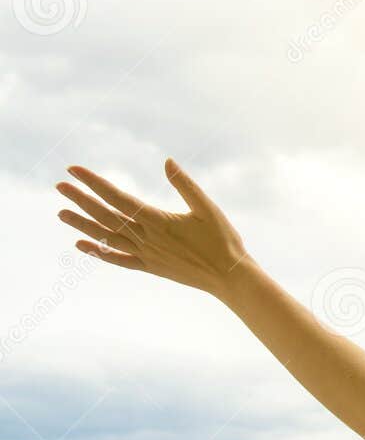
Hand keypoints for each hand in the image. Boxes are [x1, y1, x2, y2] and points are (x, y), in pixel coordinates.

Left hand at [56, 159, 249, 292]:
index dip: (94, 182)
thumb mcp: (208, 208)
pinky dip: (99, 252)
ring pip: (107, 237)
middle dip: (81, 200)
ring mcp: (147, 255)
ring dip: (83, 224)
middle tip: (60, 186)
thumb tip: (167, 161)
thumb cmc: (224, 241)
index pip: (118, 197)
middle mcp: (147, 238)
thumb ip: (186, 185)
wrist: (230, 278)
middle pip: (106, 216)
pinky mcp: (151, 267)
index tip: (74, 170)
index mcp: (158, 221)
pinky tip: (81, 245)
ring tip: (61, 213)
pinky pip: (119, 259)